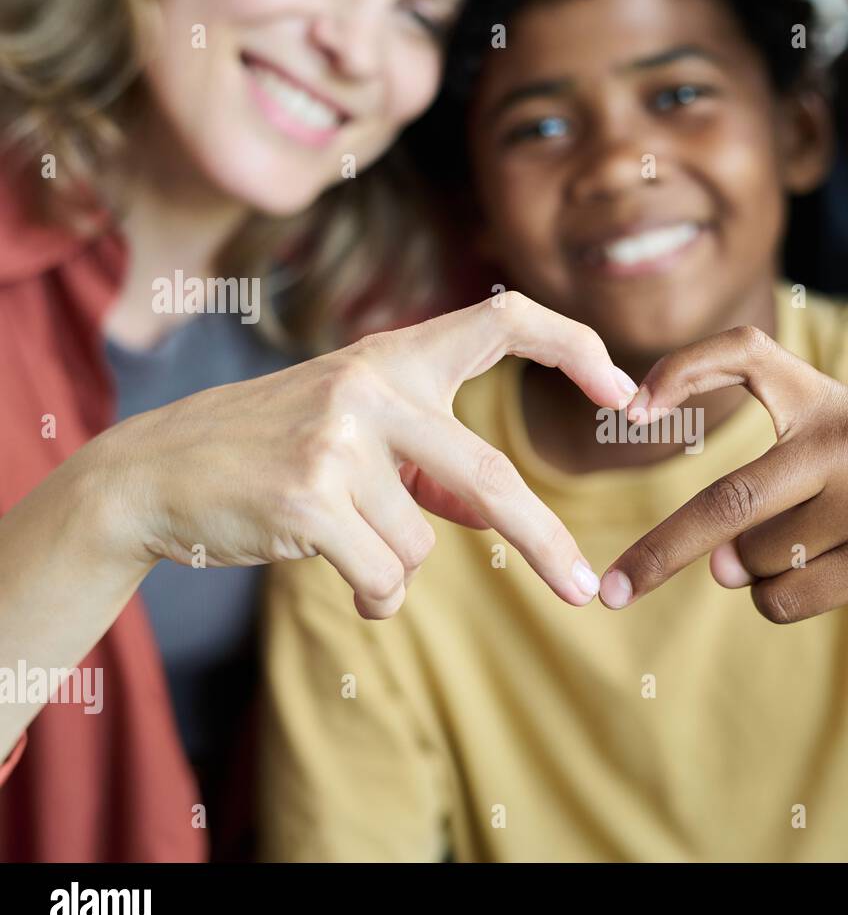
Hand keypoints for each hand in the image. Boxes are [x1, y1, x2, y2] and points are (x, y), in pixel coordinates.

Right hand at [93, 292, 637, 617]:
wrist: (156, 473)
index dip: (575, 346)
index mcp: (394, 357)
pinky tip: (341, 576)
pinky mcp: (308, 497)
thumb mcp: (353, 429)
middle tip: (585, 591)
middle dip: (545, 543)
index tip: (624, 395)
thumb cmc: (270, 449)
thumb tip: (492, 517)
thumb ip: (425, 461)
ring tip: (344, 544)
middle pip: (491, 478)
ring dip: (394, 567)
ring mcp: (338, 440)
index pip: (502, 318)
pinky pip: (384, 576)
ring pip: (422, 544)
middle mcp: (373, 387)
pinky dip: (374, 595)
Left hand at [599, 326, 847, 621]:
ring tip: (813, 551)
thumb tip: (717, 566)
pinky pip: (787, 598)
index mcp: (832, 398)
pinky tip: (823, 579)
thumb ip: (775, 493)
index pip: (746, 353)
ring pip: (755, 560)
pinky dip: (779, 600)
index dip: (682, 369)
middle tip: (613, 588)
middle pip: (726, 503)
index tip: (633, 407)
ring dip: (754, 573)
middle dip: (658, 552)